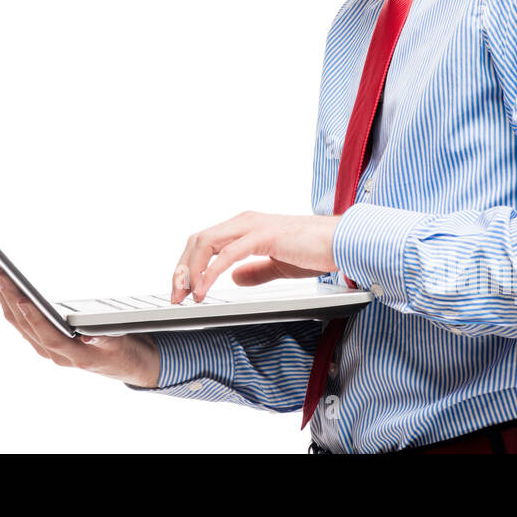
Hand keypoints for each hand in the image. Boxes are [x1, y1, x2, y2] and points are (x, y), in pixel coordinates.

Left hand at [0, 261, 160, 387]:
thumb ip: (104, 340)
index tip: (20, 298)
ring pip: (18, 322)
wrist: (124, 364)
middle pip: (24, 324)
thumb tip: (89, 336)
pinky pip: (21, 321)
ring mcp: (46, 347)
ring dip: (4, 296)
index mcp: (72, 355)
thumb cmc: (123, 352)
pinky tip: (5, 286)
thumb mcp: (120, 344)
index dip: (34, 319)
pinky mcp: (43, 340)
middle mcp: (54, 354)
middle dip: (8, 295)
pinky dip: (11, 301)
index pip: (47, 336)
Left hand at [171, 211, 342, 303]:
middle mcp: (244, 221)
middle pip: (198, 240)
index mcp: (245, 226)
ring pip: (206, 243)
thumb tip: (234, 278)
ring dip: (190, 271)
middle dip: (181, 268)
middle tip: (174, 295)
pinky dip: (210, 273)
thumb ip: (256, 270)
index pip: (205, 241)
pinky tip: (203, 290)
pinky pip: (227, 255)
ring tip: (185, 295)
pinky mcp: (263, 236)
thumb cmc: (316, 250)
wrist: (342, 242)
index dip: (188, 264)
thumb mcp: (278, 264)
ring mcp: (252, 225)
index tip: (181, 288)